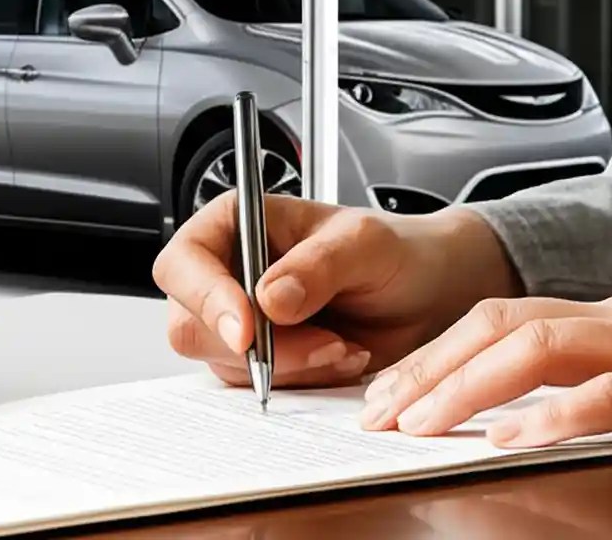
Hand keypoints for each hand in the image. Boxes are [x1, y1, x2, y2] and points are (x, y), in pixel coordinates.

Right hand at [153, 193, 522, 387]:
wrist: (427, 293)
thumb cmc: (395, 251)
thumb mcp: (365, 244)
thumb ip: (317, 266)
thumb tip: (267, 299)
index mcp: (235, 224)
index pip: (184, 263)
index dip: (205, 298)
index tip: (248, 331)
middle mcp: (226, 272)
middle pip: (192, 325)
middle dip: (258, 347)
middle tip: (325, 342)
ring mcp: (239, 320)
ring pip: (226, 364)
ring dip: (290, 366)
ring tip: (344, 344)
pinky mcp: (260, 360)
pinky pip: (258, 386)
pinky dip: (303, 380)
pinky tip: (341, 355)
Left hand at [361, 293, 611, 444]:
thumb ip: (603, 370)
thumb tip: (531, 403)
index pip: (500, 320)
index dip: (436, 353)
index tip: (388, 393)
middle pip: (499, 325)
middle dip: (427, 368)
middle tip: (373, 414)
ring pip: (539, 350)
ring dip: (466, 388)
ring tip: (416, 426)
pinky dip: (557, 415)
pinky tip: (512, 440)